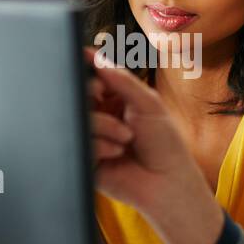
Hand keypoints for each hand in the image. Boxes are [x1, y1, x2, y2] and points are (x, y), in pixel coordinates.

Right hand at [85, 49, 223, 243]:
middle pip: (78, 93)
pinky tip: (117, 154)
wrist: (167, 184)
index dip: (88, 71)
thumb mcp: (149, 104)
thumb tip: (97, 58)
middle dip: (92, 93)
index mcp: (114, 100)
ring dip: (104, 125)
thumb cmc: (164, 144)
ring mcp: (91, 137)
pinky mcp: (84, 159)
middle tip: (104, 98)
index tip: (90, 67)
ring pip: (77, 117)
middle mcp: (99, 116)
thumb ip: (123, 80)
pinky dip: (100, 145)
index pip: (92, 77)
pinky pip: (78, 142)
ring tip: (126, 138)